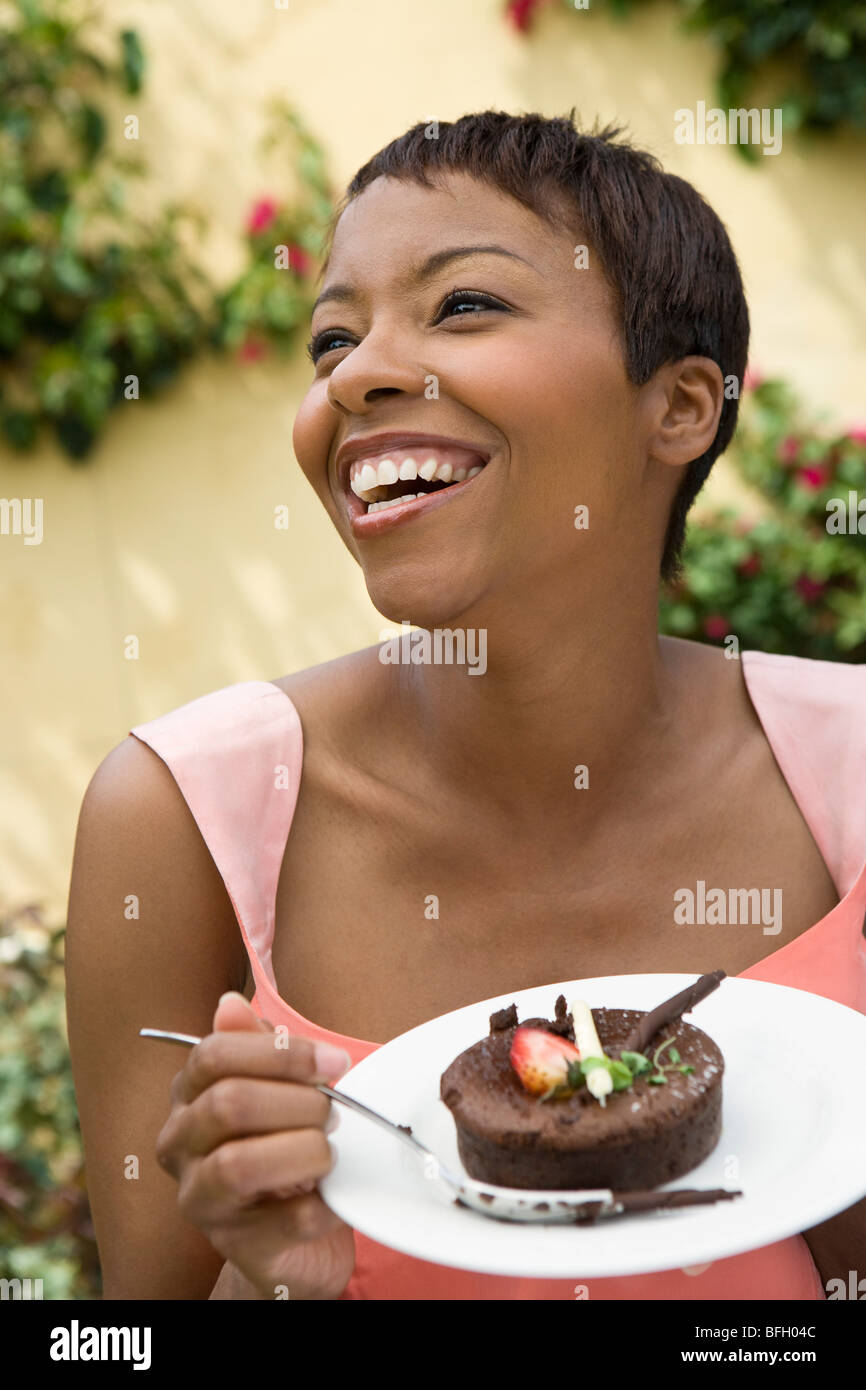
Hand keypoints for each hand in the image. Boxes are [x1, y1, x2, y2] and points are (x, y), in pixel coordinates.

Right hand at [156, 992, 355, 1298]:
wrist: (297, 1240)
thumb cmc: (287, 1148)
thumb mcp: (279, 1090)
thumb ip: (258, 1047)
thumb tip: (228, 1004)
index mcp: (189, 1097)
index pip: (212, 1054)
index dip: (280, 1052)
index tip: (333, 1062)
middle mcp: (180, 1147)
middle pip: (228, 1103)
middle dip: (298, 1101)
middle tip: (333, 1112)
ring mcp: (202, 1201)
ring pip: (239, 1164)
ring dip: (304, 1150)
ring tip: (330, 1153)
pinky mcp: (238, 1248)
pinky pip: (285, 1219)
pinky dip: (324, 1202)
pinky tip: (336, 1194)